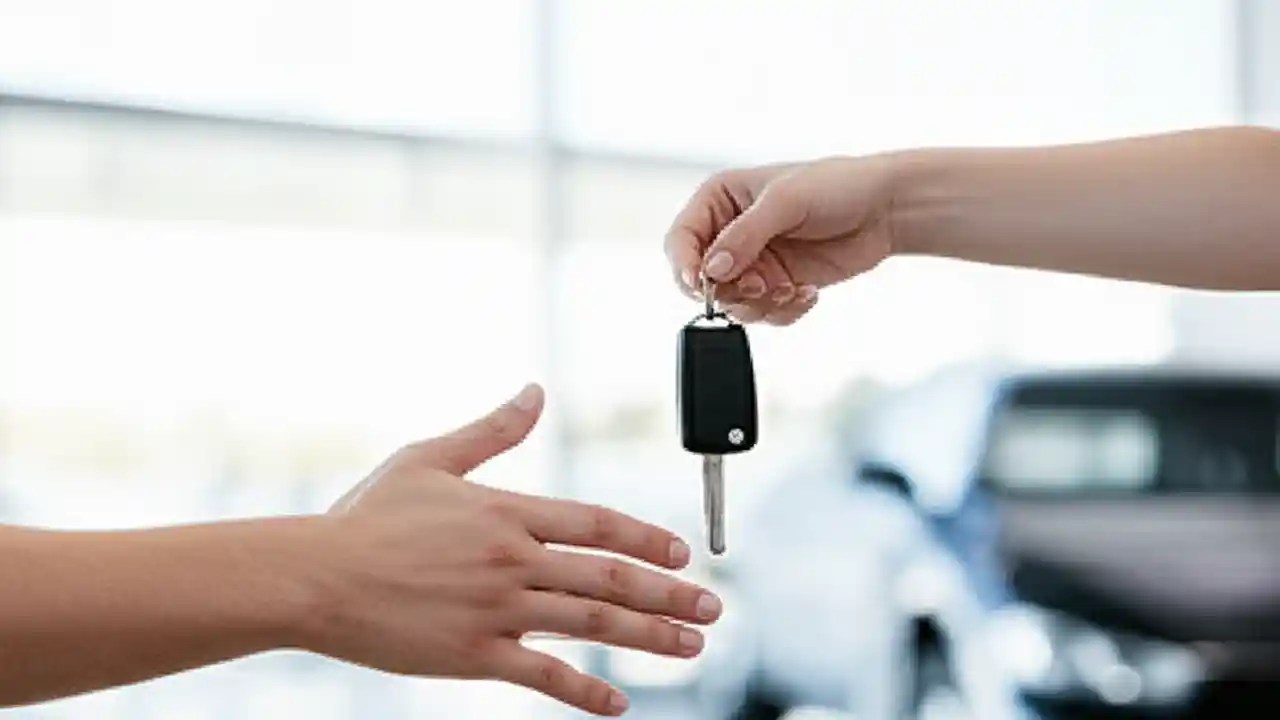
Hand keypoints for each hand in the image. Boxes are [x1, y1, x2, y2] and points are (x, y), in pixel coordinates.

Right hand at [306, 384, 719, 715]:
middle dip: (668, 593)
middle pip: (609, 576)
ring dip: (647, 636)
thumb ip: (493, 430)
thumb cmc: (368, 516)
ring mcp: (496, 610)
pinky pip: (542, 677)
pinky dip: (584, 692)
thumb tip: (535, 392)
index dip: (648, 539)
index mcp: (506, 511)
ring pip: (590, 624)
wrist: (314, 576)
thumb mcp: (431, 458)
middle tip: (713, 607)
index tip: (683, 553)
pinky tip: (618, 703)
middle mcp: (512, 560)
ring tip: (690, 646)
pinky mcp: (473, 655)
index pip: (598, 523)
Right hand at [664, 156, 898, 324]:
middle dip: (730, 291)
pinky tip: (807, 292)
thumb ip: (744, 236)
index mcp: (720, 200)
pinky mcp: (777, 285)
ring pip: (732, 303)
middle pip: (701, 280)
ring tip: (790, 288)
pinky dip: (782, 312)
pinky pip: (763, 314)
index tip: (702, 284)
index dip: (685, 265)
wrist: (886, 208)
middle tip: (760, 286)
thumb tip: (712, 269)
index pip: (682, 240)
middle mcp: (730, 233)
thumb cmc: (838, 185)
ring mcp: (754, 262)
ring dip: (760, 305)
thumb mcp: (786, 201)